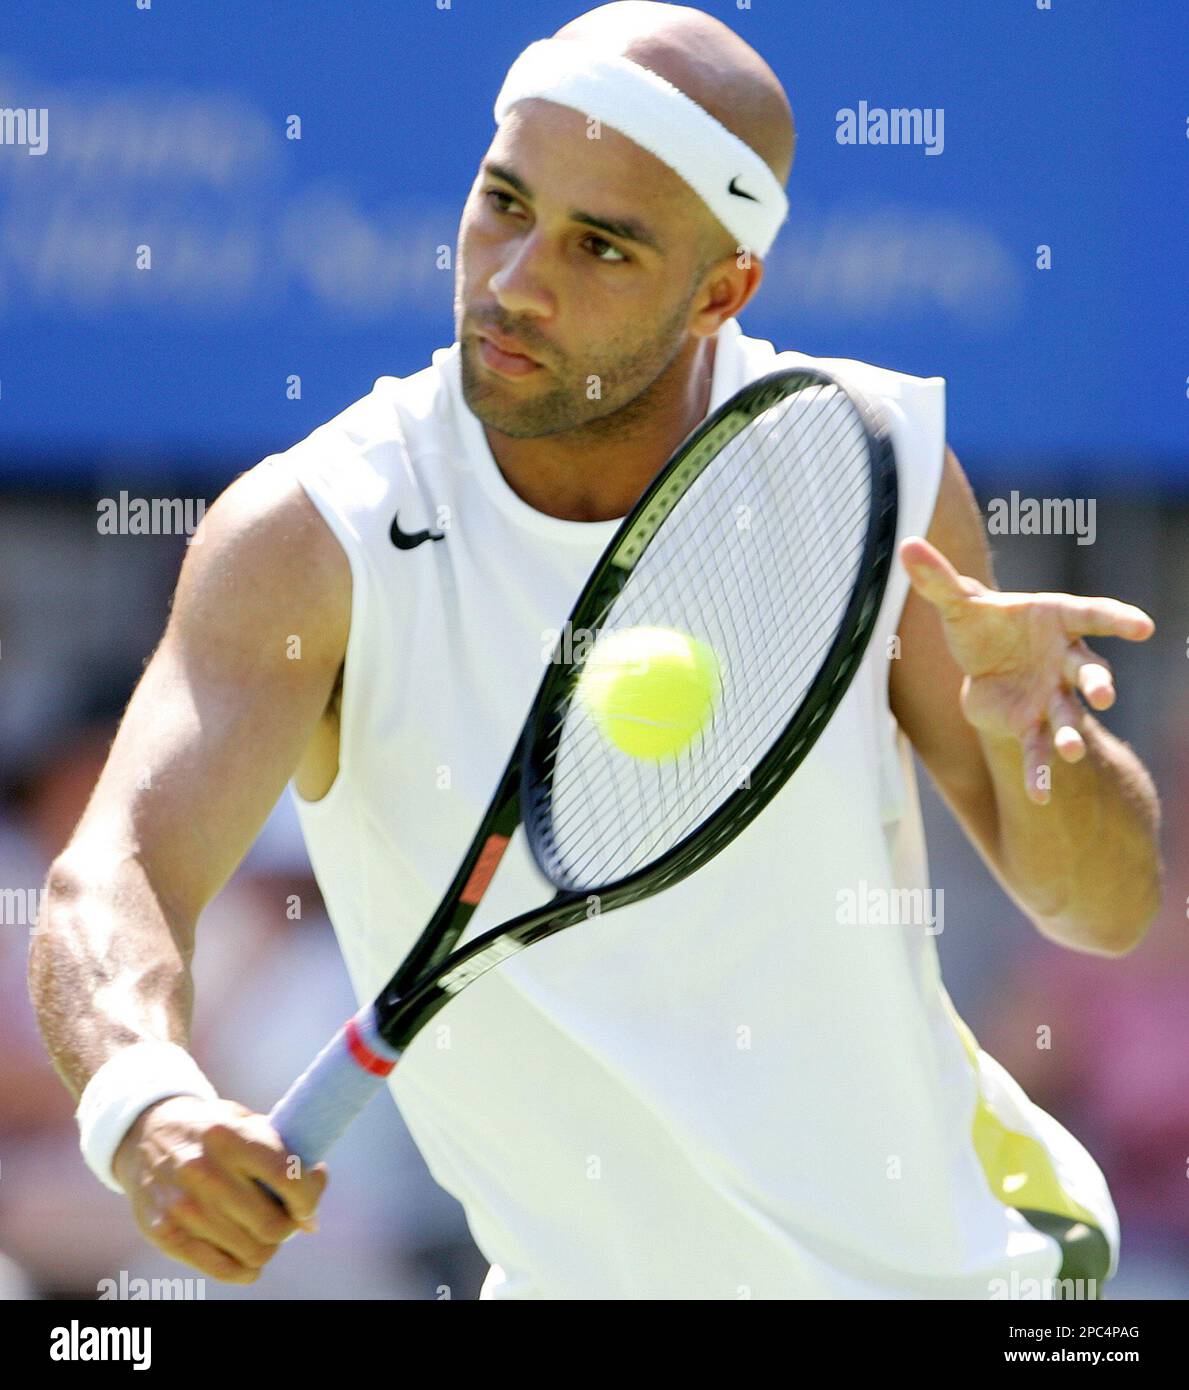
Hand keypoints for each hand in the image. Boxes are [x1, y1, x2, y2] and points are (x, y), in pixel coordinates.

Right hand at [113, 1094, 326, 1284]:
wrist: (146, 1135)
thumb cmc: (213, 1131)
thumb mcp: (246, 1124)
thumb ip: (284, 1161)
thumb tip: (311, 1222)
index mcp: (229, 1135)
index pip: (287, 1176)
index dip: (309, 1197)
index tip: (307, 1202)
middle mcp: (204, 1171)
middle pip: (272, 1225)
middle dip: (289, 1225)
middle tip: (285, 1216)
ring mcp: (182, 1206)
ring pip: (254, 1252)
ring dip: (268, 1246)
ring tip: (262, 1229)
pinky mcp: (166, 1235)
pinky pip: (224, 1270)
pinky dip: (245, 1268)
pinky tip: (245, 1251)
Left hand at [899, 536, 1153, 803]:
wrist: (980, 666)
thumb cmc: (982, 624)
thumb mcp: (957, 602)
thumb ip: (937, 578)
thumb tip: (906, 545)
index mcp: (1056, 618)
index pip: (1092, 614)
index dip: (1118, 619)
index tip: (1144, 626)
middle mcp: (1064, 658)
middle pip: (1089, 670)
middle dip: (1098, 682)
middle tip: (1105, 694)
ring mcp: (1053, 694)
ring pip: (1068, 715)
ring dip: (1071, 734)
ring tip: (1070, 753)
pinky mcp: (1032, 724)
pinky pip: (1039, 750)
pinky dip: (1040, 773)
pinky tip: (1039, 796)